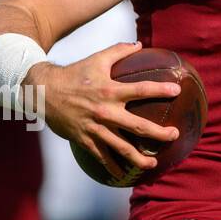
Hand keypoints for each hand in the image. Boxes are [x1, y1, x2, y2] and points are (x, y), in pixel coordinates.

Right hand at [29, 41, 180, 180]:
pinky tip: (123, 175)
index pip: (142, 89)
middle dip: (159, 133)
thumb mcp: (97, 59)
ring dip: (139, 157)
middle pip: (138, 126)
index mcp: (110, 91)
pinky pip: (101, 156)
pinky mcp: (84, 139)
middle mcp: (105, 112)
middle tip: (174, 135)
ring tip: (153, 163)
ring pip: (121, 147)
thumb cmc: (74, 74)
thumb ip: (119, 51)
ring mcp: (95, 128)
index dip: (160, 90)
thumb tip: (140, 44)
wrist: (43, 92)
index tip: (177, 91)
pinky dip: (112, 166)